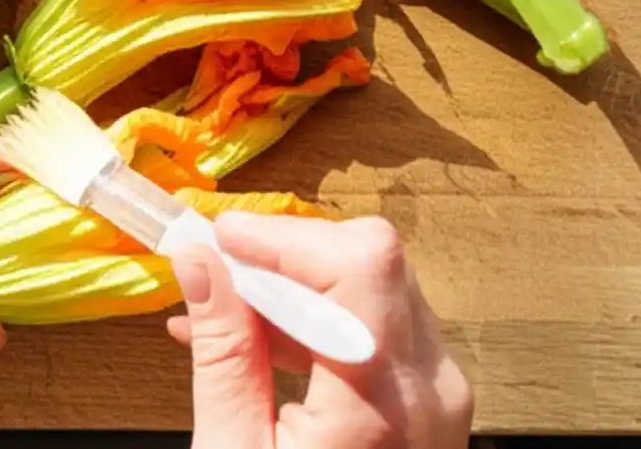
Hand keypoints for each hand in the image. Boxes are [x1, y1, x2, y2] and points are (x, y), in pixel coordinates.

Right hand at [167, 214, 472, 448]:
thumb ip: (221, 352)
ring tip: (224, 309)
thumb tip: (200, 266)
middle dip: (287, 253)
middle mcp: (430, 389)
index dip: (286, 235)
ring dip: (298, 283)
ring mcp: (441, 395)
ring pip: (376, 286)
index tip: (222, 238)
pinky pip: (378, 327)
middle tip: (218, 268)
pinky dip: (318, 318)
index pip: (361, 264)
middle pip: (373, 262)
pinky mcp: (432, 402)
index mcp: (381, 404)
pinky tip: (256, 337)